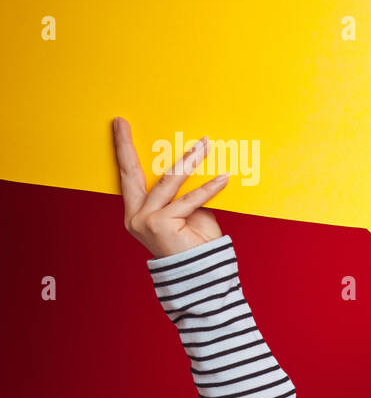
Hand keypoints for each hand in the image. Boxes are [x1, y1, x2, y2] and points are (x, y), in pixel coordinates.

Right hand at [114, 116, 228, 258]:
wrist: (202, 276)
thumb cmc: (195, 244)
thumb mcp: (186, 213)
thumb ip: (182, 194)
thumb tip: (192, 167)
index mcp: (136, 212)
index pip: (128, 175)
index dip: (124, 149)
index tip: (121, 125)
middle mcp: (135, 216)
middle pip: (131, 172)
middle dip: (126, 144)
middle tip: (124, 121)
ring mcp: (145, 221)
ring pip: (168, 182)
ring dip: (189, 161)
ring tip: (204, 144)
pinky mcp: (161, 224)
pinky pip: (190, 200)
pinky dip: (209, 188)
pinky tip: (222, 178)